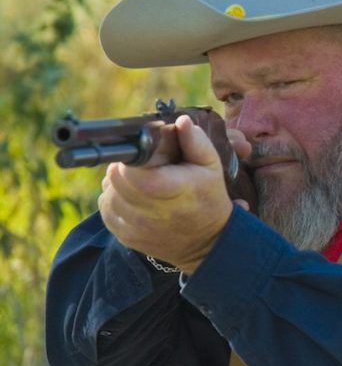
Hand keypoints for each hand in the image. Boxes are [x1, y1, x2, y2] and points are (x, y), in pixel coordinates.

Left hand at [99, 115, 233, 274]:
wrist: (207, 243)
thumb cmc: (208, 199)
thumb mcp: (211, 167)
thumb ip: (196, 142)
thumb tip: (181, 121)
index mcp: (170, 190)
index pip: (129, 169)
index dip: (130, 158)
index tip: (142, 156)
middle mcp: (149, 212)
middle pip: (115, 179)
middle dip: (123, 168)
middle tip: (142, 168)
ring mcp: (135, 227)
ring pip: (107, 192)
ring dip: (117, 184)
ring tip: (138, 183)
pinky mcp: (126, 237)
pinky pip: (106, 210)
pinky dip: (114, 200)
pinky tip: (132, 198)